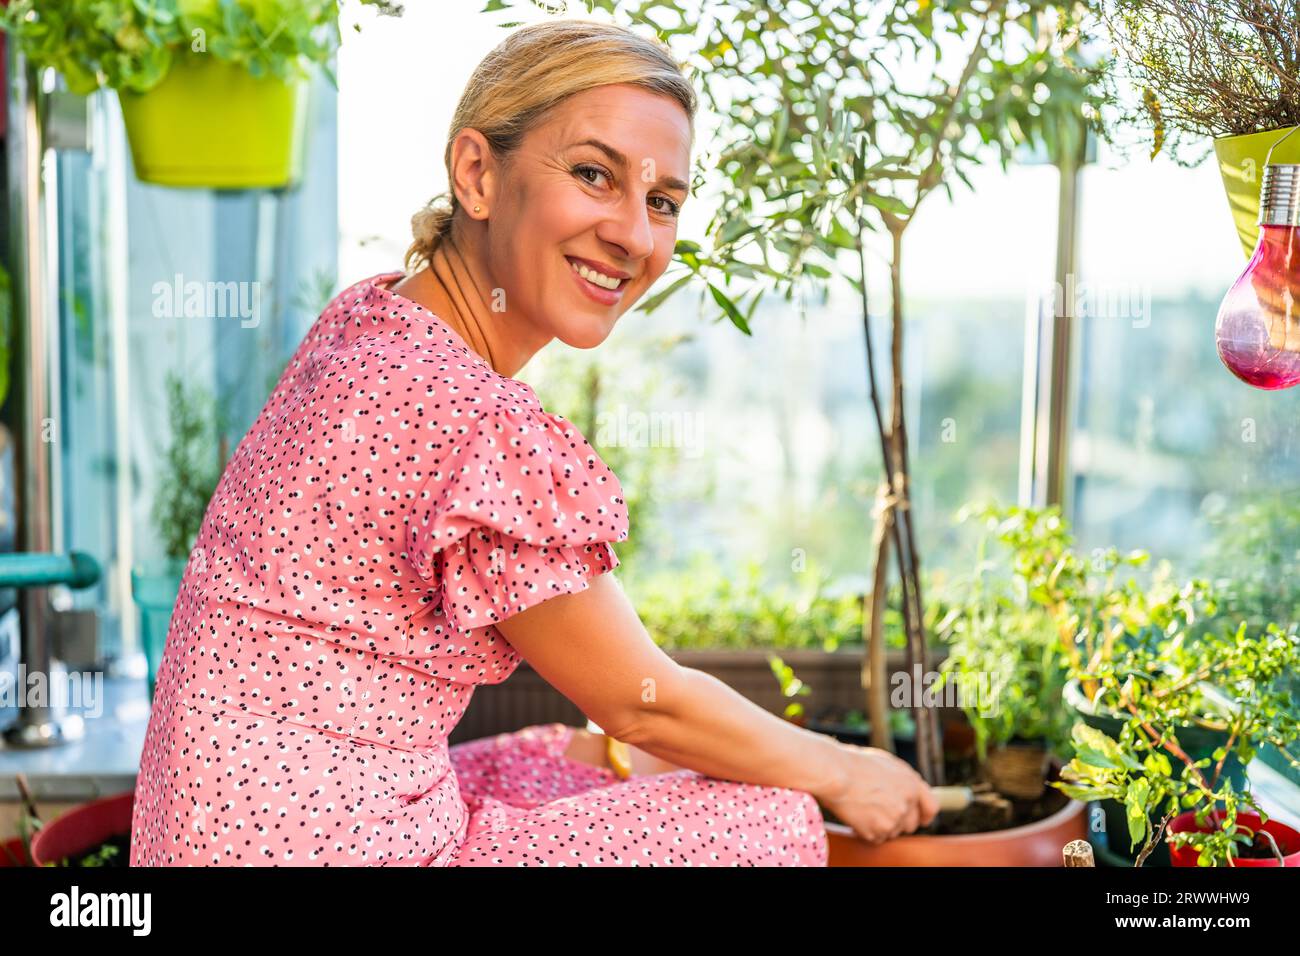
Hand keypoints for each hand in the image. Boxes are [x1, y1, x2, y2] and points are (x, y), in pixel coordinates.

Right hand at [817, 741, 939, 844]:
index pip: (932, 808)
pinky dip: (868, 832)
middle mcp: (906, 804)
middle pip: (911, 825)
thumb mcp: (888, 763)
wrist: (835, 774)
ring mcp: (891, 820)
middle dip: (899, 821)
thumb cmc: (856, 764)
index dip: (926, 815)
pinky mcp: (876, 832)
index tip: (921, 819)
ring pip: (893, 832)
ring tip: (865, 808)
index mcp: (911, 785)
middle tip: (881, 811)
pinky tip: (858, 816)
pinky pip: (877, 838)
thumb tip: (912, 792)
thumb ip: (905, 780)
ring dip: (882, 826)